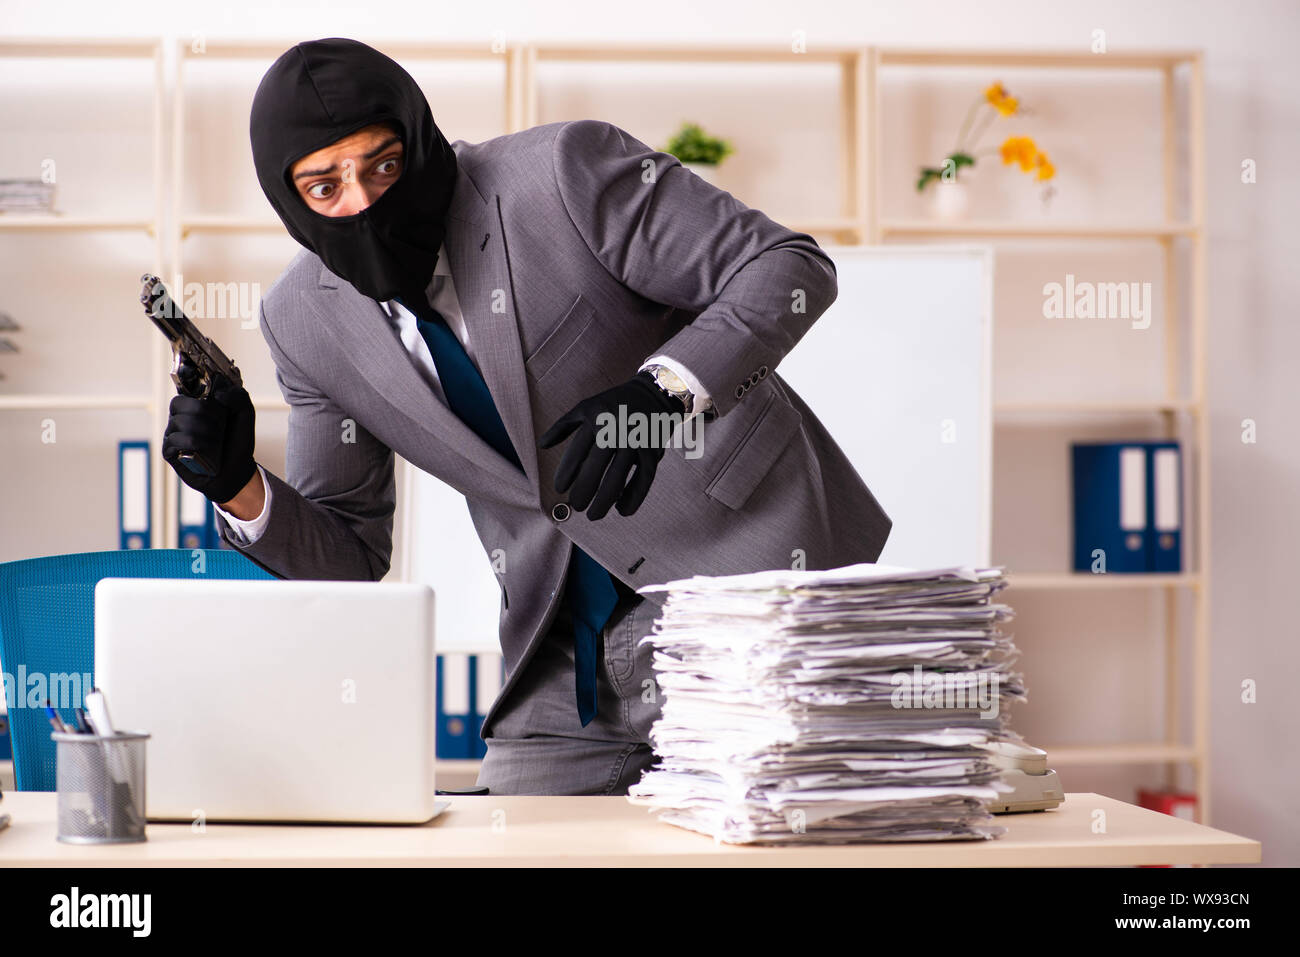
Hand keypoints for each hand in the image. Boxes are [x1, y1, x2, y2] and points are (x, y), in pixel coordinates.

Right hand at [162, 369, 257, 505]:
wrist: (237, 470)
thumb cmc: (237, 441)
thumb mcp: (245, 414)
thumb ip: (238, 396)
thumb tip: (219, 393)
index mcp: (195, 404)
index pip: (184, 387)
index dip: (196, 389)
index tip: (214, 398)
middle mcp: (181, 417)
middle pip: (178, 403)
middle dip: (203, 412)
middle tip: (220, 424)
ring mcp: (174, 433)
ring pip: (179, 422)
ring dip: (204, 431)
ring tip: (216, 441)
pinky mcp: (170, 451)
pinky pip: (175, 440)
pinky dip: (195, 444)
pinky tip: (205, 450)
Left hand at [538, 371, 684, 518]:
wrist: (655, 393)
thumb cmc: (614, 403)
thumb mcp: (587, 406)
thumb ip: (564, 425)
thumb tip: (542, 445)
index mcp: (597, 418)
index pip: (577, 451)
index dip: (567, 472)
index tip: (560, 489)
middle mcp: (616, 429)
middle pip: (596, 467)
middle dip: (584, 490)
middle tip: (576, 506)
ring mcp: (635, 442)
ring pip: (618, 477)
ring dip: (605, 500)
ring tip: (594, 515)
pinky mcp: (653, 451)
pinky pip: (643, 479)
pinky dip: (634, 497)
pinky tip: (622, 511)